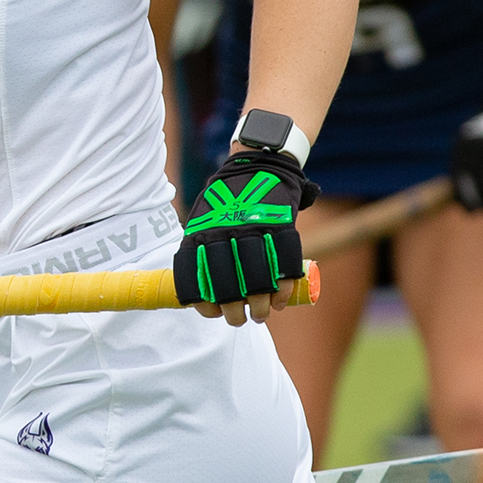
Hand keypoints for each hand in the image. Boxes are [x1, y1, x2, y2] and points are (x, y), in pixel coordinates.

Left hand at [173, 151, 319, 325]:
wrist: (259, 162)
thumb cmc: (229, 195)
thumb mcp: (205, 215)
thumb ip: (201, 246)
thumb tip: (197, 286)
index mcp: (202, 232)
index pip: (198, 279)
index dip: (205, 303)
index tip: (212, 312)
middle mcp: (226, 234)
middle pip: (228, 286)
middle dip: (234, 311)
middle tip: (239, 319)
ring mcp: (256, 231)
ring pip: (257, 282)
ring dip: (260, 306)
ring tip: (261, 314)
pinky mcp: (282, 228)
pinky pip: (284, 267)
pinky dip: (284, 289)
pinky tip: (280, 300)